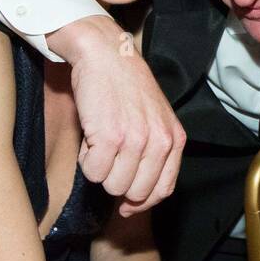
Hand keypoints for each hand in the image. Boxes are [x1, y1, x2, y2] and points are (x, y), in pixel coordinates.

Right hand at [50, 16, 185, 215]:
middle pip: (135, 192)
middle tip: (108, 157)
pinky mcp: (110, 137)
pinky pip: (93, 171)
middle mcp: (159, 142)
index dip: (141, 201)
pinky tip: (91, 137)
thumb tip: (135, 199)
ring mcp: (136, 141)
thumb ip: (154, 153)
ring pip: (112, 185)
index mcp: (174, 140)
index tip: (127, 204)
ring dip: (99, 169)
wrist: (107, 55)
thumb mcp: (156, 119)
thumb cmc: (126, 87)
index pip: (162, 189)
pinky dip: (85, 159)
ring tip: (100, 143)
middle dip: (116, 181)